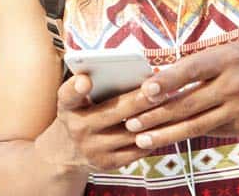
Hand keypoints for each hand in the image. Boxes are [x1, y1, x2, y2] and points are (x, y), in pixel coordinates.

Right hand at [34, 73, 160, 172]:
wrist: (68, 151)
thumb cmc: (82, 112)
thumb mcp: (77, 97)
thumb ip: (95, 84)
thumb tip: (130, 75)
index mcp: (68, 105)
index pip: (69, 95)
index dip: (76, 88)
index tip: (86, 81)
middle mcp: (77, 128)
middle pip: (113, 112)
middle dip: (139, 100)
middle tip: (160, 89)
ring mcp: (93, 149)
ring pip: (131, 132)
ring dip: (153, 119)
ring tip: (171, 104)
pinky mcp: (107, 163)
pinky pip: (136, 150)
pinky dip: (153, 136)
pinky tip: (166, 125)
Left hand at [125, 42, 238, 149]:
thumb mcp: (232, 50)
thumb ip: (201, 62)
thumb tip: (162, 77)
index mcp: (228, 57)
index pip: (191, 69)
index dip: (167, 80)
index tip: (145, 90)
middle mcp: (233, 84)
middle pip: (188, 103)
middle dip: (156, 114)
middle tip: (131, 121)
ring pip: (195, 125)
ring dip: (165, 133)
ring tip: (141, 137)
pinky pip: (209, 131)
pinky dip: (186, 134)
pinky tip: (167, 137)